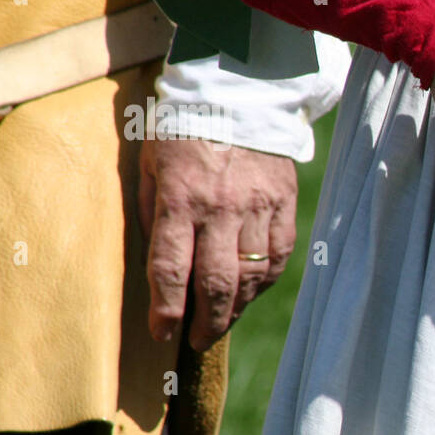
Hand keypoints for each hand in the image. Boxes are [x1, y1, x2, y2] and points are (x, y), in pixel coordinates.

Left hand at [138, 136, 297, 350]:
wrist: (240, 94)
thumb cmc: (184, 130)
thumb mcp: (151, 163)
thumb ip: (152, 211)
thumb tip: (158, 265)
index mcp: (180, 198)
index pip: (171, 268)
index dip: (166, 309)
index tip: (163, 334)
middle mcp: (221, 208)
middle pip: (216, 282)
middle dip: (205, 321)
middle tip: (197, 339)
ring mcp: (257, 208)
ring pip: (251, 275)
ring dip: (235, 308)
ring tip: (222, 323)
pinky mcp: (284, 205)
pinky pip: (278, 256)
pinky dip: (264, 282)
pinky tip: (250, 292)